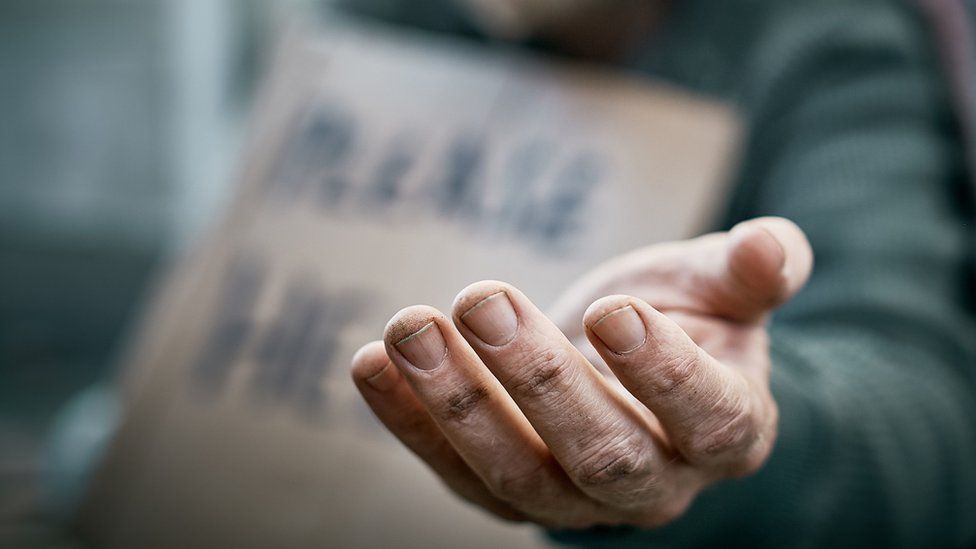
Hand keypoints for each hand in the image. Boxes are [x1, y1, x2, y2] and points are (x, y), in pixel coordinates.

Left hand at [351, 217, 812, 527]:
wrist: (623, 361)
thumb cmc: (681, 318)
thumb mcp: (717, 285)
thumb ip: (750, 269)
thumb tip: (773, 247)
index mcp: (728, 430)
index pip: (708, 417)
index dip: (664, 373)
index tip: (611, 310)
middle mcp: (657, 483)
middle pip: (603, 455)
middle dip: (537, 380)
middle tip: (481, 298)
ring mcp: (576, 502)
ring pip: (519, 477)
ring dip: (457, 404)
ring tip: (407, 328)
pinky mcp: (508, 494)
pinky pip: (456, 474)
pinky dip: (410, 421)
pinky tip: (369, 363)